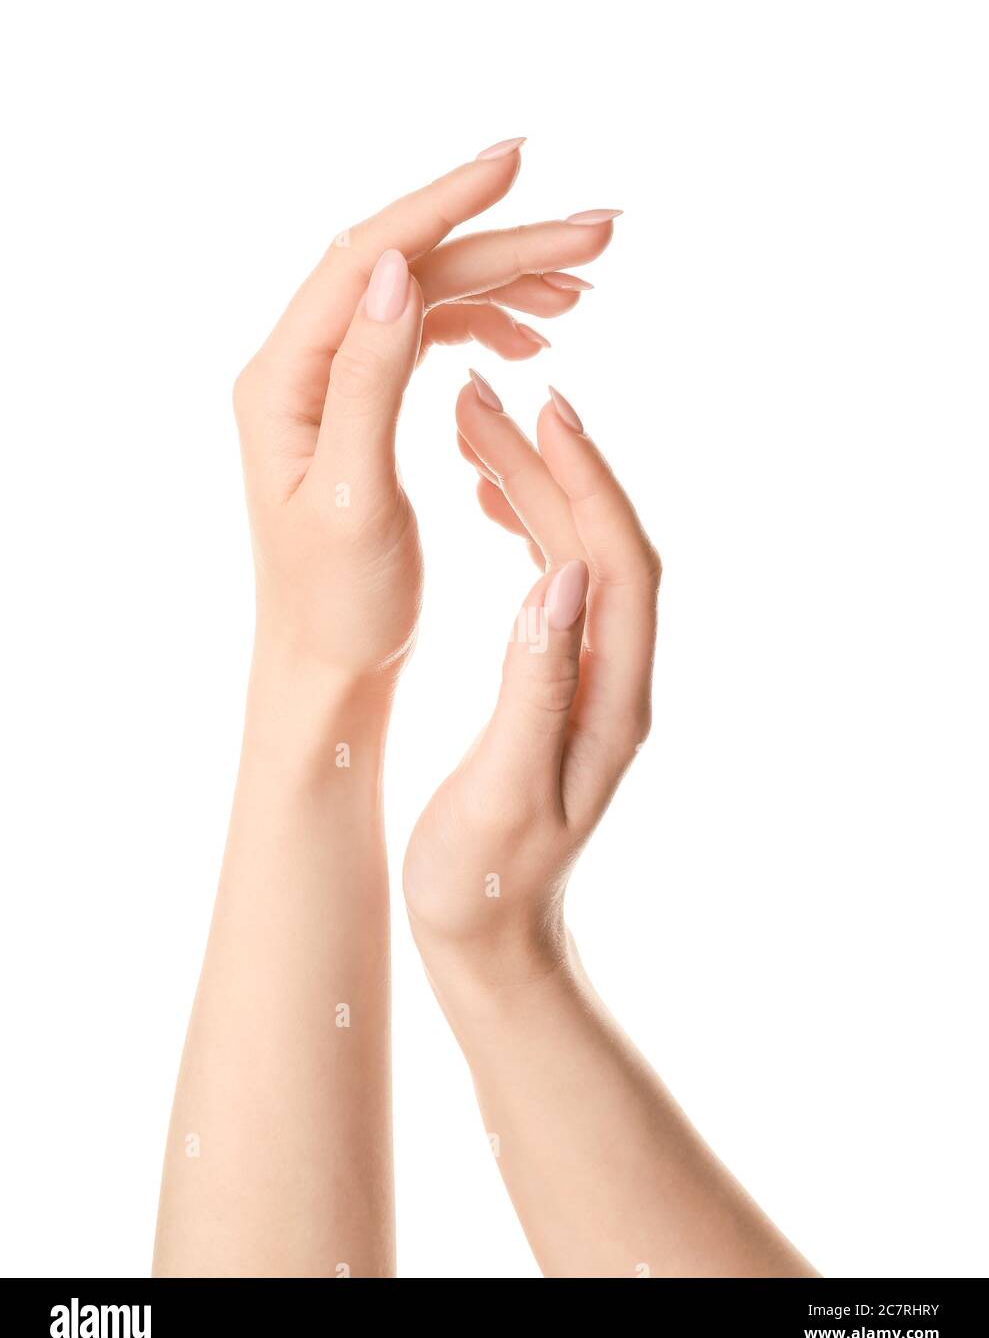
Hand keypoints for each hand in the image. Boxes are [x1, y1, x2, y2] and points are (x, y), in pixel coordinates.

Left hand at [231, 140, 619, 693]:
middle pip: (407, 271)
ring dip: (503, 284)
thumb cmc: (334, 607)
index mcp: (283, 381)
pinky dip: (483, 326)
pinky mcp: (362, 408)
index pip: (365, 260)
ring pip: (424, 299)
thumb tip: (390, 269)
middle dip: (503, 244)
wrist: (326, 668)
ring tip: (581, 293)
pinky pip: (426, 339)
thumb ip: (364, 382)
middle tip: (598, 236)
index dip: (444, 205)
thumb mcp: (348, 497)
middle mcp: (301, 368)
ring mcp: (332, 385)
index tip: (519, 164)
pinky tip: (531, 338)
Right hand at [403, 378, 660, 976]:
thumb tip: (564, 572)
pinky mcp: (561, 684)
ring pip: (576, 555)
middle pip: (600, 545)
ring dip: (533, 488)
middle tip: (485, 400)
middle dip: (550, 465)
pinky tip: (488, 497)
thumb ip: (537, 683)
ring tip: (475, 428)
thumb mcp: (506, 789)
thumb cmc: (485, 880)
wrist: (490, 937)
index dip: (591, 483)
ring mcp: (592, 680)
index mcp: (612, 701)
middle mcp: (616, 680)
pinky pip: (556, 584)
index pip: (622, 565)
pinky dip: (525, 530)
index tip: (548, 413)